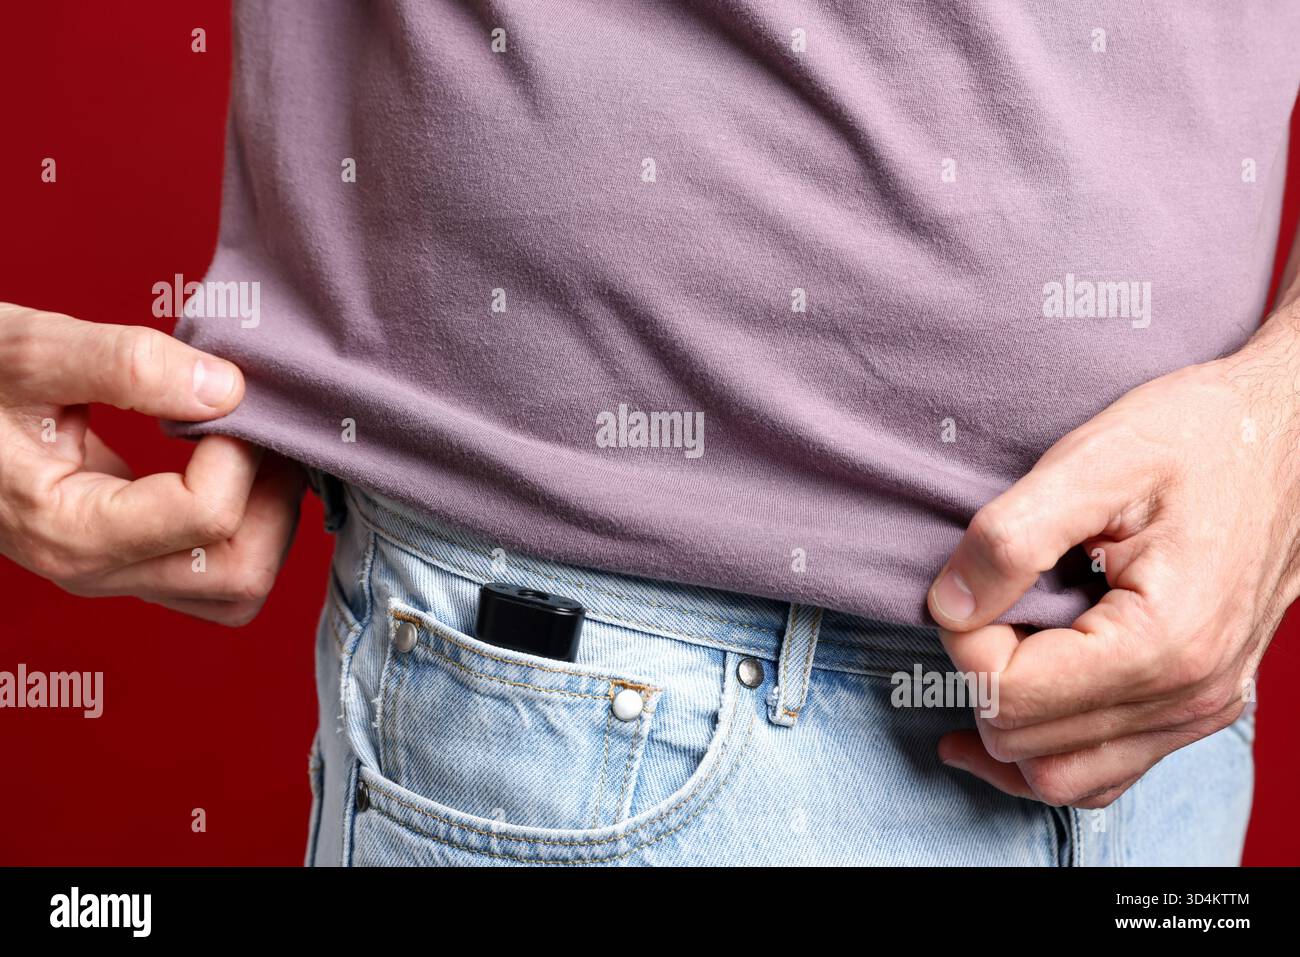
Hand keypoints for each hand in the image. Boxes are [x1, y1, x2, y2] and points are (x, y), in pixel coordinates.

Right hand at [0, 302, 302, 625]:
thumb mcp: (26, 349)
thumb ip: (128, 364)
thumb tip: (228, 389)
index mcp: (68, 527)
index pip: (207, 518)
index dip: (238, 453)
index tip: (225, 396)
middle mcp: (96, 569)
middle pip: (238, 576)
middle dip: (272, 498)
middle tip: (261, 427)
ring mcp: (115, 572)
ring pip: (237, 589)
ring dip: (268, 520)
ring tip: (255, 445)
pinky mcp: (130, 560)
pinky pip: (216, 574)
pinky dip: (248, 528)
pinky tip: (238, 465)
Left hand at [926, 332, 1299, 807]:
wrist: (1287, 439)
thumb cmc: (1195, 438)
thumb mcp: (1092, 462)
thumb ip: (1009, 539)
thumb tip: (948, 608)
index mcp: (1162, 641)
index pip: (1010, 694)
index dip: (963, 641)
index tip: (968, 584)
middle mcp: (1186, 696)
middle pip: (1024, 740)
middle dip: (978, 676)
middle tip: (979, 606)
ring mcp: (1196, 711)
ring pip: (1058, 778)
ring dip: (1001, 726)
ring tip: (977, 661)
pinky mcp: (1193, 707)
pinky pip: (1102, 773)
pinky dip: (1043, 751)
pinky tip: (1004, 710)